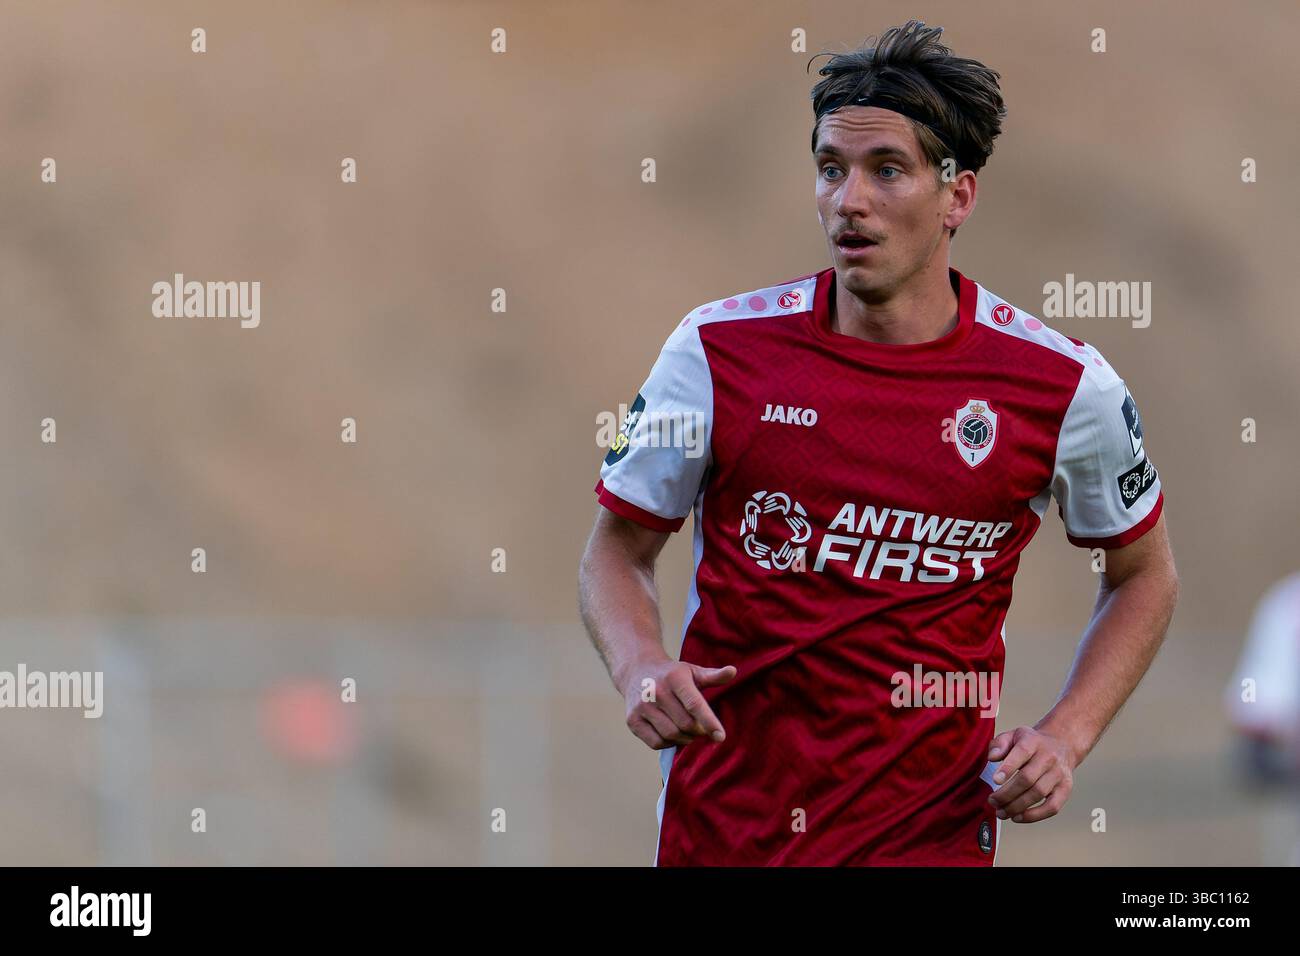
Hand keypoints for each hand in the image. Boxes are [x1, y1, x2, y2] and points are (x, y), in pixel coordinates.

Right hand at [621, 657, 736, 750]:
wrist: (636, 671)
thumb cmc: (671, 674)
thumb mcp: (692, 671)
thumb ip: (713, 676)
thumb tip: (733, 672)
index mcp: (674, 677)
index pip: (694, 704)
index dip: (709, 722)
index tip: (720, 737)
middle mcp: (656, 691)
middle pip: (685, 724)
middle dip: (698, 731)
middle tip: (702, 729)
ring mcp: (642, 706)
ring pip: (671, 735)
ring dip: (685, 738)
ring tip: (688, 731)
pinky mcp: (632, 720)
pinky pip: (656, 742)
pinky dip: (668, 743)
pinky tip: (672, 733)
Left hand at [986, 726, 1074, 822]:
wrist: (1062, 745)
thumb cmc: (1032, 743)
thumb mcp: (1014, 735)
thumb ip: (999, 743)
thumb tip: (992, 757)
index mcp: (1033, 742)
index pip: (1022, 752)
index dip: (1008, 767)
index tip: (995, 780)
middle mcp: (1049, 758)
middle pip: (1028, 778)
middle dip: (1007, 793)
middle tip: (992, 801)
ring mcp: (1059, 774)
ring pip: (1038, 793)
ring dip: (1017, 806)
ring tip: (1001, 812)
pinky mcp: (1065, 789)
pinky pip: (1052, 807)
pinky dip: (1034, 815)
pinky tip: (1017, 817)